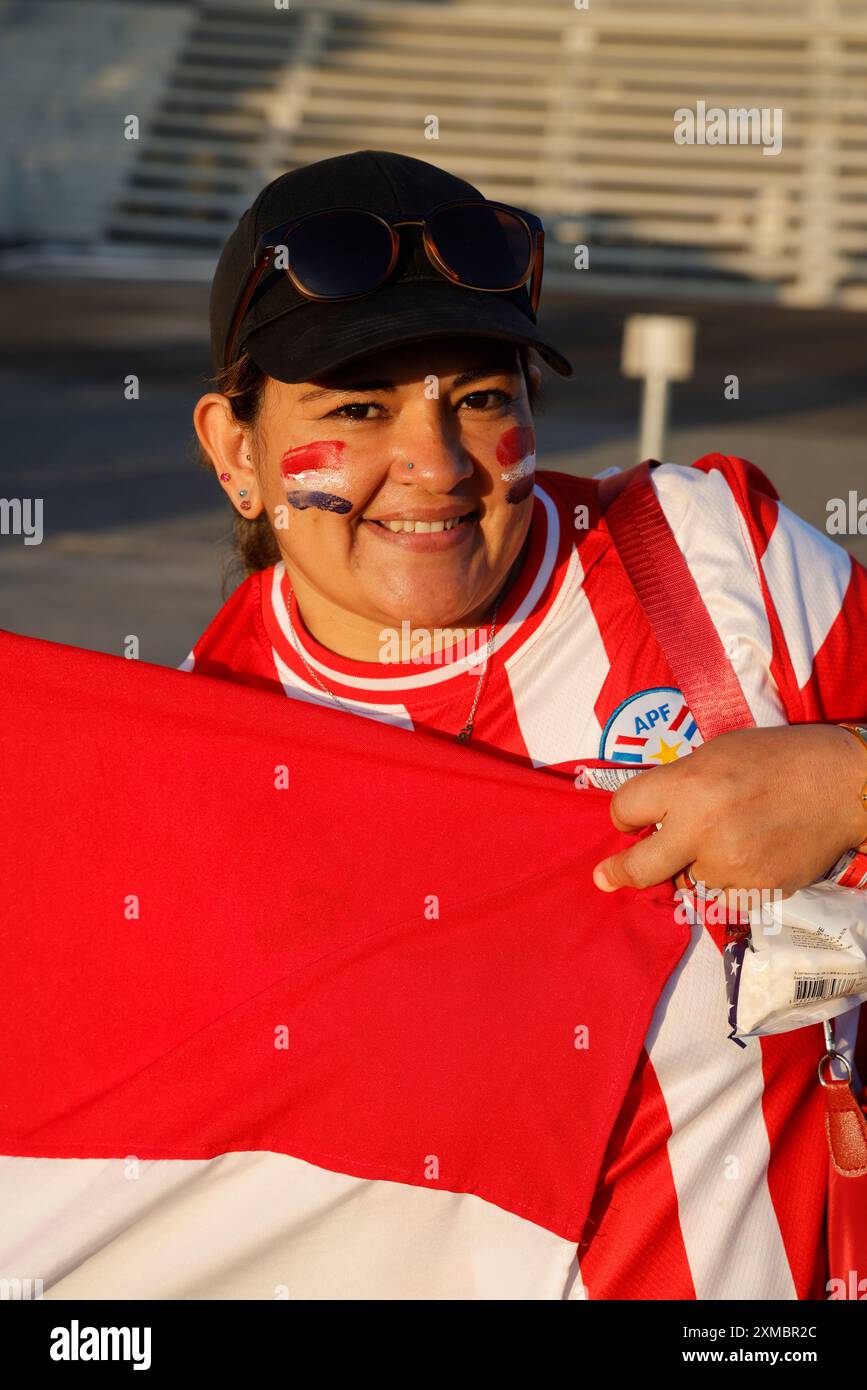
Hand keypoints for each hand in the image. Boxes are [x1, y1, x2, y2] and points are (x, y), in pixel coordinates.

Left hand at [592, 724, 866, 895]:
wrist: (841, 785)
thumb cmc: (776, 758)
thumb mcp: (716, 753)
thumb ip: (679, 785)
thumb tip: (650, 816)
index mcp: (687, 784)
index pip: (624, 808)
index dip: (624, 815)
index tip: (629, 821)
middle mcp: (700, 828)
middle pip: (639, 868)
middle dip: (619, 872)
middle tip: (606, 877)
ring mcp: (728, 864)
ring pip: (689, 878)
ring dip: (696, 864)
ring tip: (730, 835)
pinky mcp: (754, 890)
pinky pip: (723, 891)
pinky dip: (730, 876)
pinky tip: (752, 850)